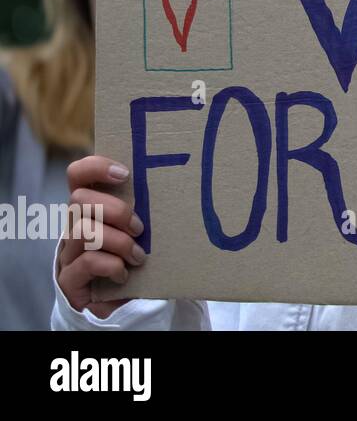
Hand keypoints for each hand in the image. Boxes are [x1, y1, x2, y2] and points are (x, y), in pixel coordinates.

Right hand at [56, 156, 143, 318]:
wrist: (120, 303)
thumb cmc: (133, 257)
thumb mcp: (138, 229)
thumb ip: (142, 209)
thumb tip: (174, 182)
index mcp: (90, 210)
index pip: (77, 175)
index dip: (95, 167)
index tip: (125, 173)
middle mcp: (73, 226)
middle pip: (78, 200)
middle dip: (115, 210)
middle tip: (140, 228)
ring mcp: (69, 252)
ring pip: (84, 230)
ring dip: (119, 242)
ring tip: (138, 256)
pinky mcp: (69, 278)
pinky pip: (87, 262)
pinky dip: (112, 265)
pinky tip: (124, 273)